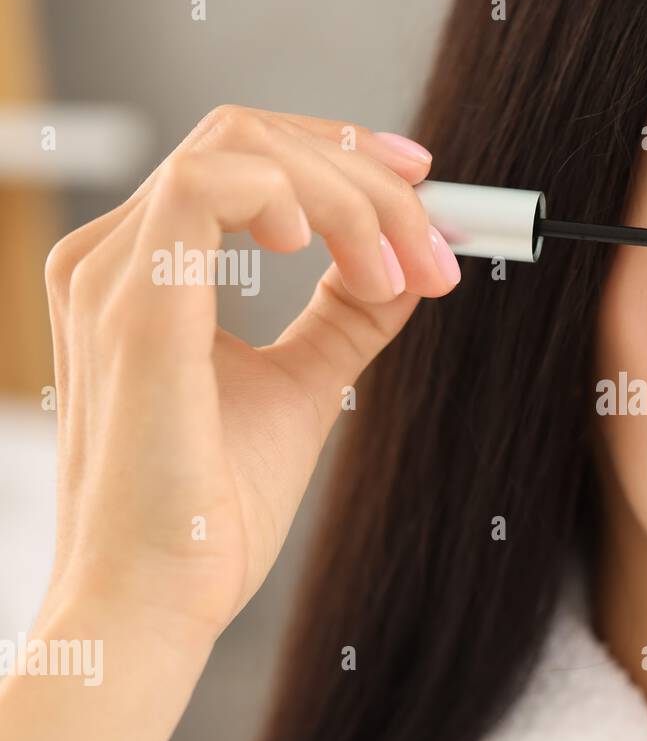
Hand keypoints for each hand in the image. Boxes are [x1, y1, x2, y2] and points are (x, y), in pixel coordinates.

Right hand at [40, 105, 460, 646]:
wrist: (159, 603)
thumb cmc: (212, 514)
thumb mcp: (300, 390)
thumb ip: (344, 319)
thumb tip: (407, 267)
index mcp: (147, 273)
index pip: (244, 159)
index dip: (341, 158)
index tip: (425, 190)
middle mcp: (117, 257)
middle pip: (251, 137)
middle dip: (366, 176)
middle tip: (438, 244)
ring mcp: (114, 272)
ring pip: (244, 147)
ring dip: (353, 196)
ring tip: (405, 274)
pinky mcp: (134, 303)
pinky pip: (211, 183)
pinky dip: (296, 199)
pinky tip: (341, 258)